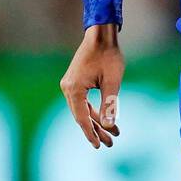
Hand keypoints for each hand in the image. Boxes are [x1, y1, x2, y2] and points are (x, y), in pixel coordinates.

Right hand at [60, 24, 123, 148]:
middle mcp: (68, 88)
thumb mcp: (112, 81)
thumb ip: (109, 104)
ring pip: (83, 110)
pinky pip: (83, 102)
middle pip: (81, 116)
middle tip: (111, 143)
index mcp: (74, 89)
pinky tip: (105, 120)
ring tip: (112, 134)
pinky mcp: (75, 82)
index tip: (99, 145)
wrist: (101, 35)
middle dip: (97, 130)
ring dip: (97, 121)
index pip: (82, 118)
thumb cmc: (108, 55)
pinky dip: (94, 111)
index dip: (91, 133)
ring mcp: (70, 85)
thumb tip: (109, 126)